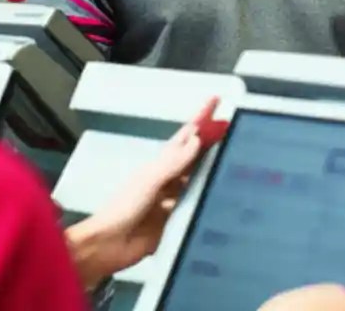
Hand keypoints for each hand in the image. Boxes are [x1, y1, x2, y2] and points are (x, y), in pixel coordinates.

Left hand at [66, 97, 225, 285]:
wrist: (110, 244)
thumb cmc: (123, 209)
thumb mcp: (150, 181)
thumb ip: (174, 162)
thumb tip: (197, 138)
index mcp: (160, 165)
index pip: (185, 136)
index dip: (200, 118)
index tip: (215, 101)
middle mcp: (168, 180)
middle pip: (195, 157)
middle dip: (212, 142)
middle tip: (234, 129)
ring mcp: (172, 201)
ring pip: (198, 181)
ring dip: (213, 171)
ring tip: (234, 161)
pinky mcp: (176, 221)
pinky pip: (196, 207)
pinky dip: (207, 201)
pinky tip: (221, 200)